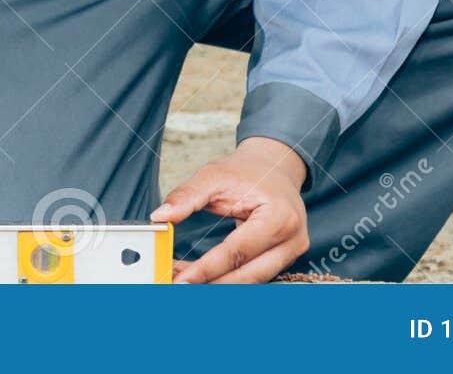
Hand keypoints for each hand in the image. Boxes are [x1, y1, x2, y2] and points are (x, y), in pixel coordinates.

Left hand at [151, 136, 308, 283]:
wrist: (275, 166)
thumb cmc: (247, 171)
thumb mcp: (213, 175)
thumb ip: (186, 196)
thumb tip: (160, 217)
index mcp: (279, 217)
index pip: (237, 252)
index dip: (207, 269)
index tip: (180, 280)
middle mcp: (292, 240)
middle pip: (248, 276)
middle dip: (210, 284)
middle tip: (177, 286)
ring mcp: (291, 253)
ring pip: (252, 281)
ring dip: (217, 284)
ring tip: (184, 280)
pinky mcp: (284, 259)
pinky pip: (253, 276)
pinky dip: (227, 279)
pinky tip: (201, 276)